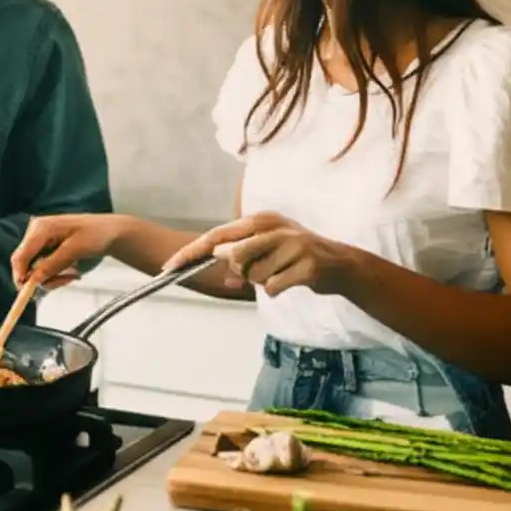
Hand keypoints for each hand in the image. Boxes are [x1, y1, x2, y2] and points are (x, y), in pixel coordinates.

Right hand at [10, 214, 125, 288]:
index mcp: (41, 228)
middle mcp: (36, 233)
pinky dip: (54, 274)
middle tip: (63, 282)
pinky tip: (69, 272)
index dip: (20, 276)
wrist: (110, 232)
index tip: (26, 292)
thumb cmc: (96, 234)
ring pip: (34, 269)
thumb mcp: (75, 250)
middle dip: (41, 278)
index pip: (21, 256)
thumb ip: (53, 264)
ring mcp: (40, 241)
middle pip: (25, 264)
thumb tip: (34, 279)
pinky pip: (42, 268)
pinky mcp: (46, 249)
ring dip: (51, 277)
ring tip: (71, 276)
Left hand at [164, 212, 359, 296]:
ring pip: (253, 275)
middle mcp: (274, 226)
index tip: (169, 266)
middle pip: (234, 256)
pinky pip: (273, 287)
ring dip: (262, 282)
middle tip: (257, 273)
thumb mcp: (265, 252)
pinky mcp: (306, 264)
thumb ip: (238, 261)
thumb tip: (221, 275)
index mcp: (260, 219)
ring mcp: (292, 244)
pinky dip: (277, 290)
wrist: (340, 265)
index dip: (191, 252)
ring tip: (281, 273)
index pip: (216, 235)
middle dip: (240, 272)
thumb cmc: (296, 257)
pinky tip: (291, 282)